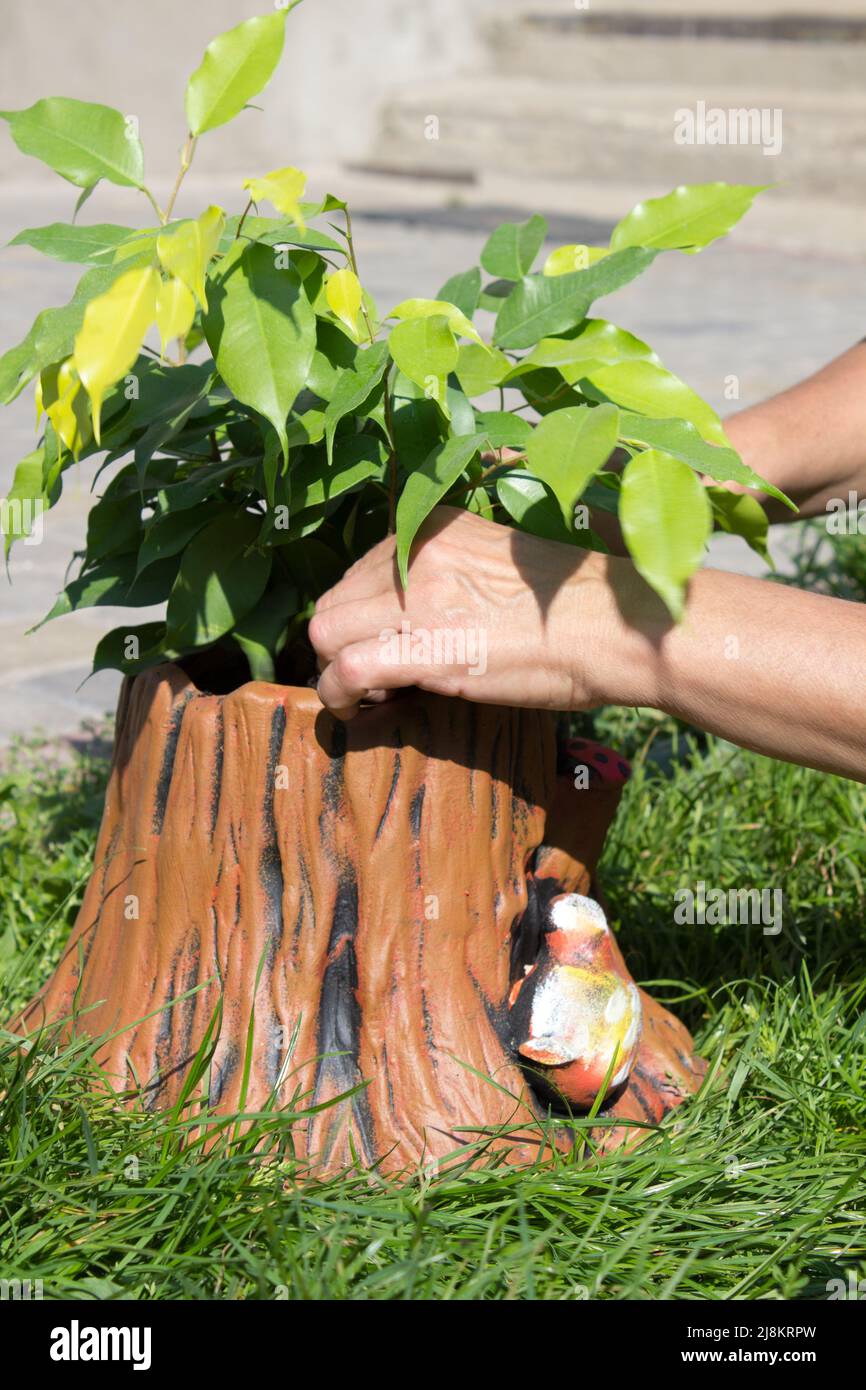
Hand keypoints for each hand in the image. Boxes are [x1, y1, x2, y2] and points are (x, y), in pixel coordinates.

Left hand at [309, 507, 629, 718]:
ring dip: (335, 669)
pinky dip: (338, 696)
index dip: (365, 612)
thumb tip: (426, 607)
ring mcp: (417, 598)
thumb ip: (455, 568)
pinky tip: (355, 711)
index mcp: (434, 527)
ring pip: (326, 631)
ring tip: (368, 695)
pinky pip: (346, 670)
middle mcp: (416, 552)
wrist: (615, 625)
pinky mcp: (425, 648)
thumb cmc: (575, 604)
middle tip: (375, 675)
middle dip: (343, 641)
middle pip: (335, 599)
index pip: (362, 568)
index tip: (388, 640)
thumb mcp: (503, 560)